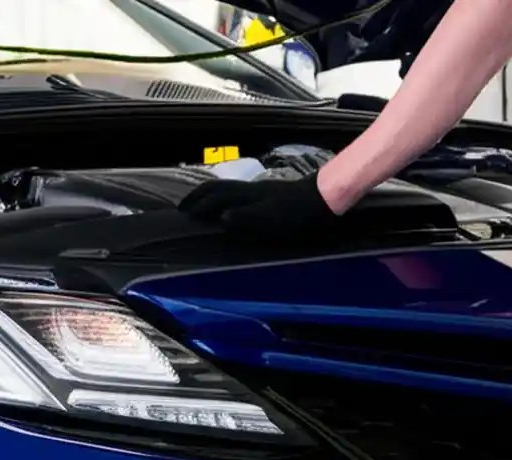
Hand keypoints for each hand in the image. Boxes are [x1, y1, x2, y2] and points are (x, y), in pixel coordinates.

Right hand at [178, 174, 337, 235]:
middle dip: (200, 196)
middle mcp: (251, 189)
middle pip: (219, 187)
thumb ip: (245, 218)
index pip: (215, 195)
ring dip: (212, 195)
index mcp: (248, 195)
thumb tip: (220, 217)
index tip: (183, 213)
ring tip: (203, 205)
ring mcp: (262, 189)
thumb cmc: (300, 213)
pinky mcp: (272, 193)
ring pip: (229, 188)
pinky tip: (233, 207)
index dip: (197, 204)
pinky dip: (228, 199)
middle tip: (186, 206)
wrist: (328, 198)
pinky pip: (241, 193)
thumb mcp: (272, 219)